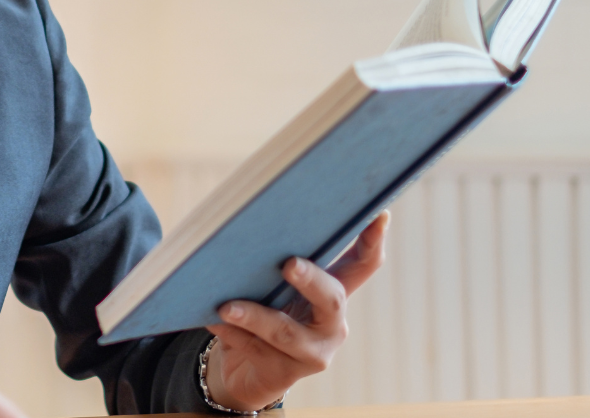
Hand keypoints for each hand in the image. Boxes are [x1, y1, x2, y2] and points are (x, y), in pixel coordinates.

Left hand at [202, 211, 388, 411]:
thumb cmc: (263, 313)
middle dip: (310, 280)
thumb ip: (274, 263)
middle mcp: (332, 324)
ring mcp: (311, 353)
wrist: (246, 371)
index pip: (363, 265)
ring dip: (255, 316)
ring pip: (286, 332)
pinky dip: (230, 333)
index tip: (379, 214)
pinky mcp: (284, 374)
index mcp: (333, 294)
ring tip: (227, 306)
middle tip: (288, 264)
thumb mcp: (274, 287)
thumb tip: (251, 221)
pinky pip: (254, 349)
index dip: (373, 241)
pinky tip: (210, 319)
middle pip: (331, 299)